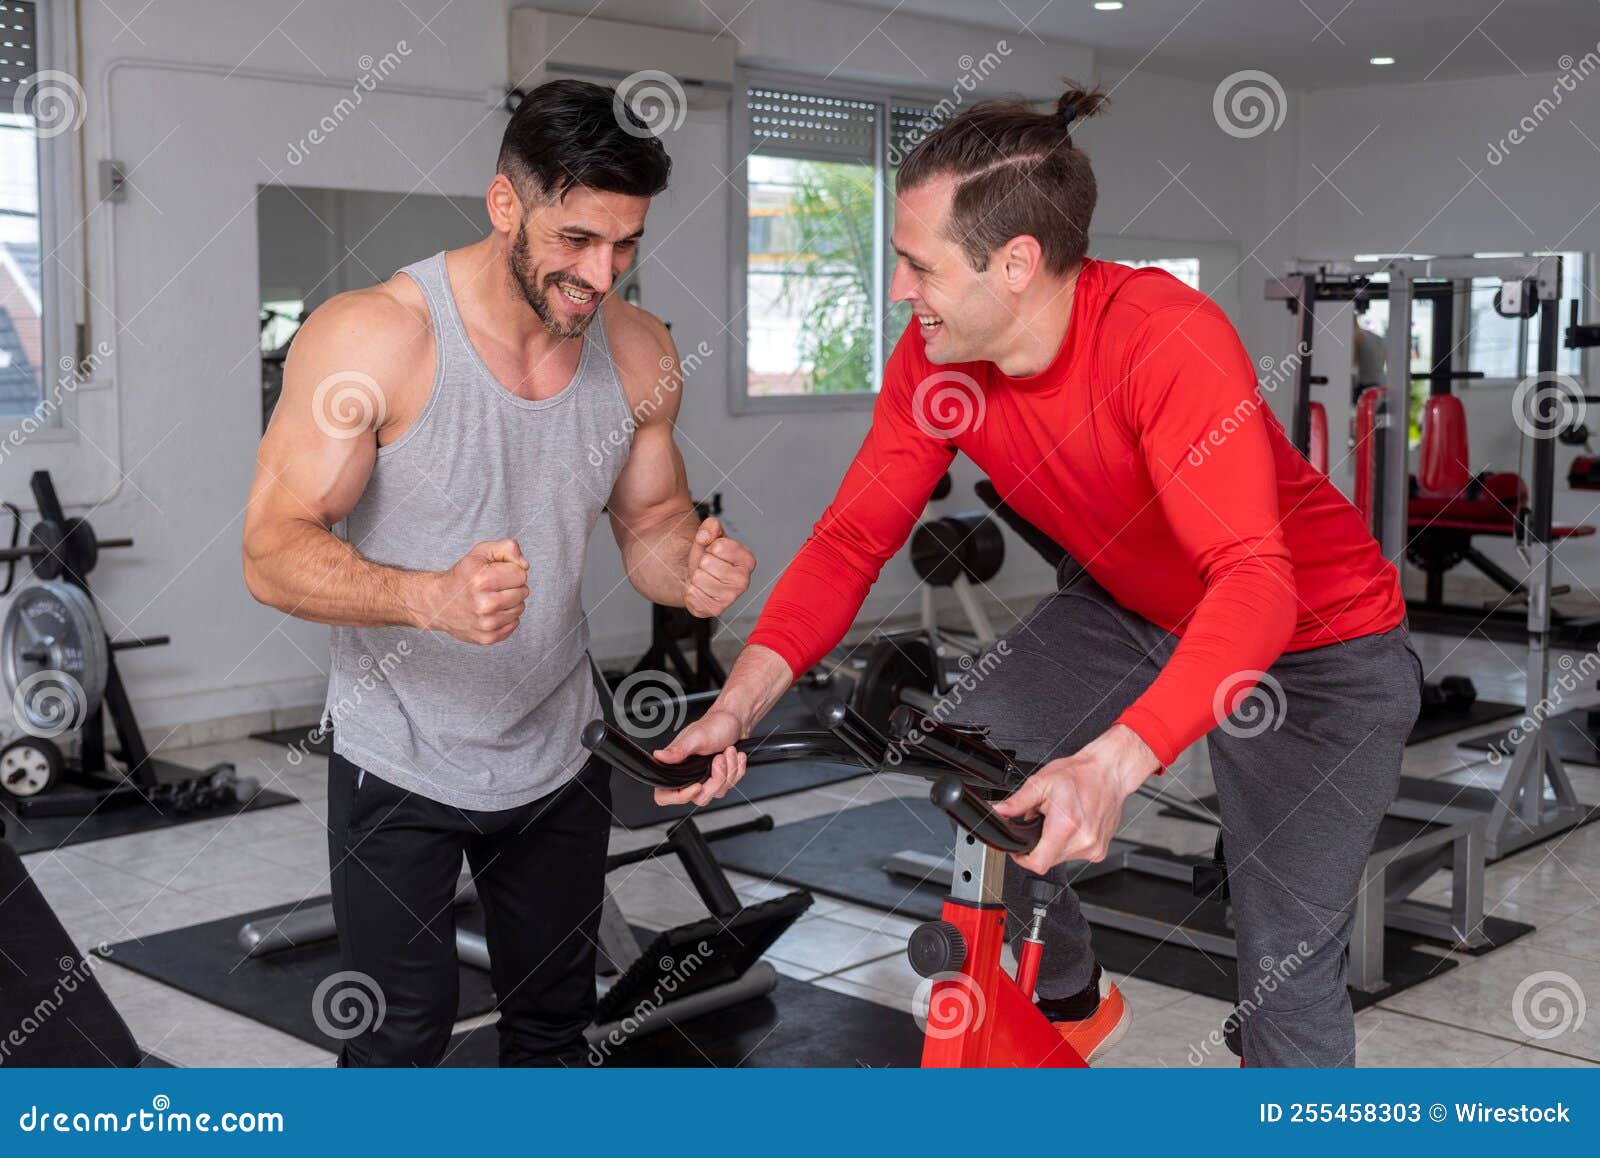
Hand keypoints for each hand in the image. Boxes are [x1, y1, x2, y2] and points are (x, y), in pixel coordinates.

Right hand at [418, 539, 529, 644]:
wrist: (439, 602)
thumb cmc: (463, 576)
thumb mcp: (481, 552)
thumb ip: (507, 548)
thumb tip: (525, 565)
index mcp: (483, 581)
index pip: (521, 574)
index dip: (511, 570)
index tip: (497, 573)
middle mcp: (485, 604)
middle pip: (523, 592)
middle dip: (512, 586)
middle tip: (493, 586)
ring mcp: (486, 623)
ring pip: (520, 608)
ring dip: (510, 602)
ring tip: (491, 598)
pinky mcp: (488, 637)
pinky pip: (514, 624)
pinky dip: (506, 617)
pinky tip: (491, 612)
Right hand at [651, 708, 747, 807]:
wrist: (734, 721)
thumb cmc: (714, 725)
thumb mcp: (696, 736)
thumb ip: (678, 750)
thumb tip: (659, 756)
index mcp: (675, 767)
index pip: (665, 796)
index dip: (680, 797)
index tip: (697, 785)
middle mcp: (688, 775)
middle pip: (699, 798)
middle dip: (716, 778)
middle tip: (719, 757)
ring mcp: (705, 779)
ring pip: (718, 792)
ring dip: (729, 770)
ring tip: (728, 750)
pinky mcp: (719, 779)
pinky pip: (730, 785)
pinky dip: (737, 769)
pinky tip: (734, 756)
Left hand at [683, 518, 753, 617]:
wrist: (698, 576)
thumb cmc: (708, 557)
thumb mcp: (709, 536)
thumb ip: (710, 527)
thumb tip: (706, 535)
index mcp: (747, 560)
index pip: (719, 547)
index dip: (709, 547)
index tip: (714, 553)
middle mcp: (744, 581)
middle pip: (706, 563)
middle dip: (701, 563)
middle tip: (706, 568)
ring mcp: (731, 598)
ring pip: (698, 579)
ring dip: (695, 577)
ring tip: (703, 578)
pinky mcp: (716, 610)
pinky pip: (693, 596)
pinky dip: (690, 591)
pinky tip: (699, 590)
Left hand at [993, 725, 1160, 874]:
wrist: (1109, 772)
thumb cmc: (1079, 775)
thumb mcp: (1041, 783)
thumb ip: (1017, 802)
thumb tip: (999, 812)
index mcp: (1065, 827)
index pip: (1038, 864)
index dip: (1023, 859)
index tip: (1019, 850)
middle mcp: (1082, 842)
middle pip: (1048, 860)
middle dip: (1040, 844)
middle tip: (1044, 822)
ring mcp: (1093, 848)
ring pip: (1061, 858)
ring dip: (1055, 843)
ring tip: (1060, 820)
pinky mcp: (1100, 851)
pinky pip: (1076, 854)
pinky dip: (1070, 843)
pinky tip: (1073, 825)